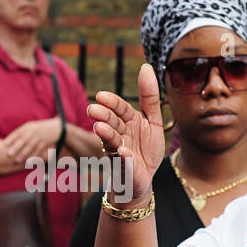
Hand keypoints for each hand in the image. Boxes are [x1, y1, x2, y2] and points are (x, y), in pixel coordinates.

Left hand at [3, 116, 63, 165]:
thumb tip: (7, 141)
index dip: (11, 138)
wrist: (56, 128)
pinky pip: (39, 151)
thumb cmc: (39, 128)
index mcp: (28, 127)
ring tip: (17, 160)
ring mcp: (40, 137)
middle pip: (24, 140)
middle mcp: (34, 132)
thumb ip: (20, 133)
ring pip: (31, 147)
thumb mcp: (30, 127)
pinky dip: (33, 156)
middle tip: (9, 154)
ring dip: (24, 154)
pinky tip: (28, 162)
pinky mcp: (45, 143)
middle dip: (16, 147)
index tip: (5, 144)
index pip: (18, 132)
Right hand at [87, 64, 162, 204]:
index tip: (101, 96)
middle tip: (93, 110)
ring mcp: (120, 152)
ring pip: (111, 142)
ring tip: (100, 128)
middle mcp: (121, 135)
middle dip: (103, 117)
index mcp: (129, 122)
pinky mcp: (125, 169)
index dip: (112, 102)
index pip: (120, 109)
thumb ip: (149, 97)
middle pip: (111, 123)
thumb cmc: (145, 150)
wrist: (142, 180)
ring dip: (107, 134)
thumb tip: (146, 67)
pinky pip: (124, 163)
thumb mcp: (154, 121)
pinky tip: (123, 152)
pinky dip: (123, 158)